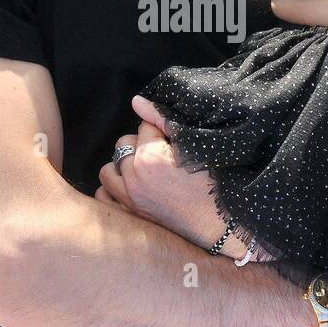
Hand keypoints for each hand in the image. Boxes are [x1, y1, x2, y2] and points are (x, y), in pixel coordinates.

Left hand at [94, 96, 229, 249]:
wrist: (222, 224)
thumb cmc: (215, 184)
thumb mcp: (193, 146)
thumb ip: (161, 121)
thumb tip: (136, 101)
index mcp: (150, 157)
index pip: (144, 126)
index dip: (161, 131)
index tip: (173, 141)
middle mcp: (134, 179)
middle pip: (124, 145)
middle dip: (140, 144)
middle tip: (162, 154)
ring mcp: (130, 200)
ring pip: (109, 170)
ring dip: (123, 166)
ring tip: (143, 169)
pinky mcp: (132, 217)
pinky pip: (105, 197)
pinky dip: (113, 190)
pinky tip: (131, 188)